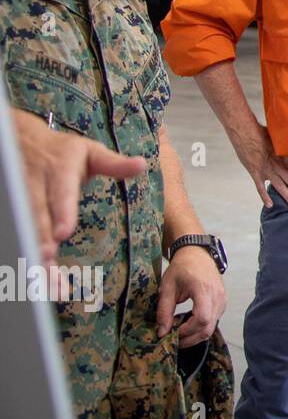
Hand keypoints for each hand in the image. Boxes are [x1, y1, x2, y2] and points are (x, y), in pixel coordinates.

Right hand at [12, 108, 146, 262]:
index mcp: (59, 169)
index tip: (64, 233)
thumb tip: (142, 165)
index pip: (61, 192)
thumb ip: (114, 164)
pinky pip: (20, 232)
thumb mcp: (91, 152)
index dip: (61, 212)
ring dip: (32, 250)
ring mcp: (21, 197)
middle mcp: (36, 184)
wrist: (24, 141)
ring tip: (43, 275)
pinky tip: (37, 277)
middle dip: (41, 235)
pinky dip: (27, 254)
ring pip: (25, 226)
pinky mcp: (15, 209)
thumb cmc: (64, 152)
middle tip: (47, 256)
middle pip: (37, 213)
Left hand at [157, 245, 227, 348]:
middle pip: (208, 327)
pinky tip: (189, 324)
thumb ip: (164, 311)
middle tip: (174, 340)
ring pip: (212, 327)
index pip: (201, 318)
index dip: (187, 331)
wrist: (197, 254)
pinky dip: (202, 327)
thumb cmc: (181, 267)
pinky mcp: (223, 302)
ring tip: (180, 332)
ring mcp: (223, 299)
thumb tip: (162, 332)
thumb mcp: (167, 287)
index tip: (172, 333)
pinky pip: (214, 321)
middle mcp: (217, 296)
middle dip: (190, 338)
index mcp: (203, 289)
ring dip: (196, 334)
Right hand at [232, 122, 287, 207]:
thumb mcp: (279, 134)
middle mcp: (278, 165)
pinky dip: (264, 196)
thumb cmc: (263, 131)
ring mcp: (267, 171)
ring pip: (279, 187)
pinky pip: (260, 187)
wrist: (245, 134)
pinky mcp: (256, 173)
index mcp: (285, 154)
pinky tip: (270, 205)